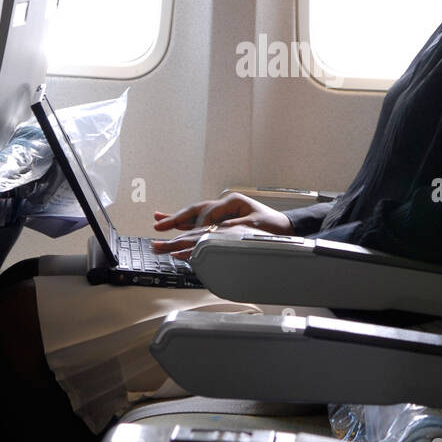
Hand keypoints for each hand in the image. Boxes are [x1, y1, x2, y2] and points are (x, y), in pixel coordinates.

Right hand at [152, 191, 293, 261]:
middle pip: (195, 213)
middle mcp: (224, 205)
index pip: (207, 215)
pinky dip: (184, 222)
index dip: (195, 227)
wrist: (285, 227)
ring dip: (175, 220)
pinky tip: (169, 221)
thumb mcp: (254, 227)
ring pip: (193, 215)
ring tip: (157, 221)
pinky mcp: (220, 220)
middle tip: (158, 227)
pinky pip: (198, 221)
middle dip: (175, 221)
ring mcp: (221, 211)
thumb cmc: (273, 226)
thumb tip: (210, 234)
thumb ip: (230, 230)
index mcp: (232, 202)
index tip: (185, 239)